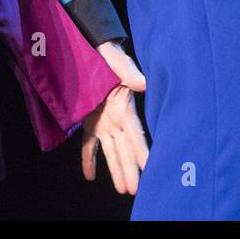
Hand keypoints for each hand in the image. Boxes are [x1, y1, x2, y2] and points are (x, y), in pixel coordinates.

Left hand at [81, 41, 148, 193]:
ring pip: (112, 151)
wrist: (92, 48)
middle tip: (136, 189)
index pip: (136, 133)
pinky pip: (90, 145)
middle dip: (131, 169)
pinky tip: (89, 177)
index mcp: (123, 106)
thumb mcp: (114, 58)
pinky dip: (89, 160)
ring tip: (124, 189)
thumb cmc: (105, 52)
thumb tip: (143, 83)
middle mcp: (116, 119)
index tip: (150, 166)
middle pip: (125, 149)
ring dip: (117, 169)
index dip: (142, 150)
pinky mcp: (90, 122)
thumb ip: (127, 71)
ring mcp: (104, 122)